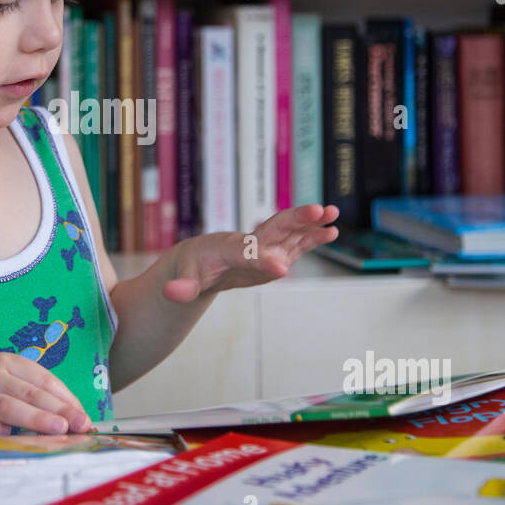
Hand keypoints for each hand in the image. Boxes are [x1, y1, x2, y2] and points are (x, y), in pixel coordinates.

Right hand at [0, 353, 92, 435]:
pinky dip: (0, 433)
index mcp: (6, 361)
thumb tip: (73, 417)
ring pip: (8, 407)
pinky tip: (13, 440)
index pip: (43, 378)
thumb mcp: (5, 381)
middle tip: (78, 424)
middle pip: (29, 392)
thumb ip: (34, 394)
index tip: (83, 416)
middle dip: (57, 410)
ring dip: (36, 419)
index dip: (66, 398)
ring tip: (58, 430)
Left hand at [163, 204, 340, 302]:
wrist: (197, 260)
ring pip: (289, 231)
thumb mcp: (183, 281)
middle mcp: (248, 242)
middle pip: (273, 229)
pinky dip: (311, 238)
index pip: (246, 254)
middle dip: (295, 220)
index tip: (281, 268)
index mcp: (226, 250)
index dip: (262, 260)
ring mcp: (263, 246)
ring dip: (310, 224)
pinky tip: (332, 232)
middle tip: (318, 211)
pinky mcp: (273, 252)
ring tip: (333, 214)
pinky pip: (294, 243)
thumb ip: (181, 288)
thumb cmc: (190, 269)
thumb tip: (171, 293)